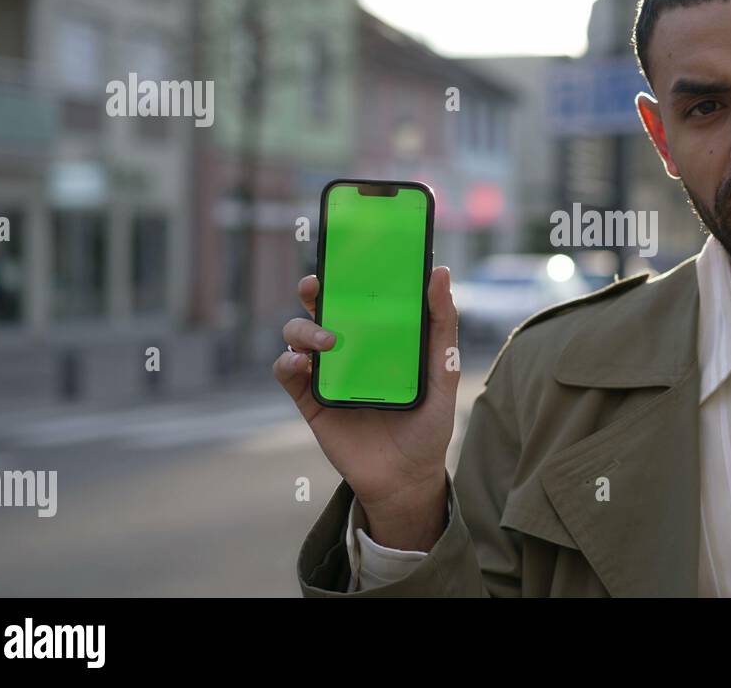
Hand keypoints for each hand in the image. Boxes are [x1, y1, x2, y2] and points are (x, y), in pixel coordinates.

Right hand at [273, 267, 458, 549]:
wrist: (407, 478)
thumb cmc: (429, 423)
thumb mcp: (444, 372)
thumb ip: (442, 325)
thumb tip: (440, 273)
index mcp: (381, 334)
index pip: (360, 293)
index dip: (349, 270)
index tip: (348, 252)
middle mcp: (350, 346)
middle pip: (322, 306)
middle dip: (315, 288)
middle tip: (318, 284)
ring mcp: (327, 371)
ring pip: (297, 333)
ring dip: (304, 328)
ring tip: (328, 341)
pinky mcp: (309, 399)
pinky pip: (286, 371)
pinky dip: (287, 361)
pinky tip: (302, 363)